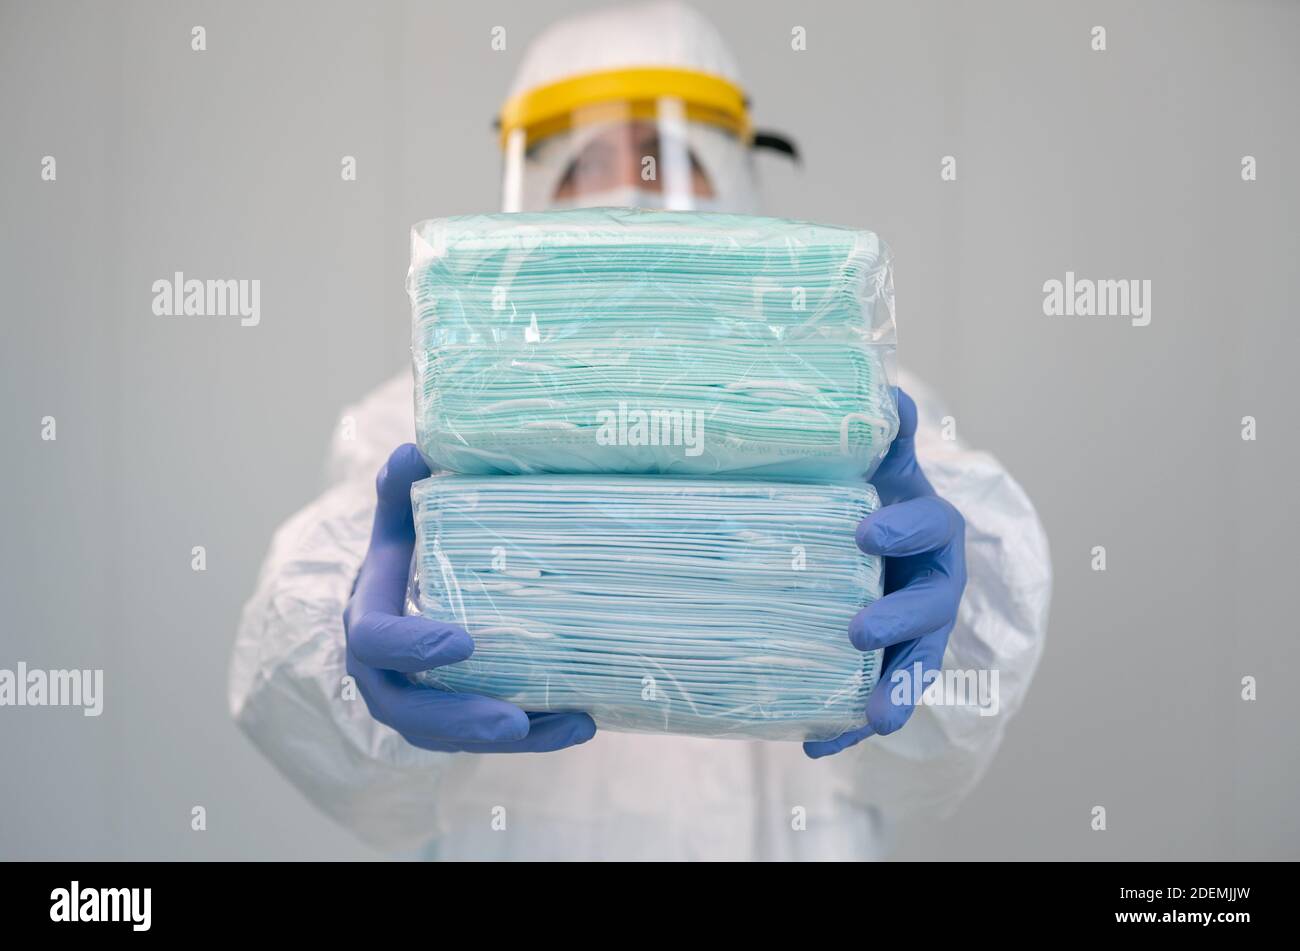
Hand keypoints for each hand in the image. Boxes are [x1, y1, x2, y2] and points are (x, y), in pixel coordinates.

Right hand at [343, 444, 597, 752]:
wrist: (391, 603)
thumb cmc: (401, 558)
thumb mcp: (397, 524)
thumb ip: (400, 492)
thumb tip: (413, 453)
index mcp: (367, 621)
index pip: (377, 642)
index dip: (415, 647)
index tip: (464, 642)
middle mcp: (383, 676)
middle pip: (411, 712)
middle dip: (462, 719)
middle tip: (514, 722)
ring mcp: (415, 706)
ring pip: (452, 736)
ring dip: (513, 738)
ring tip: (571, 726)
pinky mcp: (451, 722)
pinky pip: (486, 738)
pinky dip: (536, 736)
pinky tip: (582, 724)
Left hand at [805, 389, 966, 757]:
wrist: (881, 542)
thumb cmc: (879, 501)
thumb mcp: (884, 469)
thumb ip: (886, 440)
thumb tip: (886, 394)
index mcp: (932, 532)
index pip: (932, 527)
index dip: (904, 529)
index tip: (864, 531)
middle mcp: (934, 585)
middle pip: (932, 608)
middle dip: (901, 620)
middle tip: (859, 630)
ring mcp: (915, 632)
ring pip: (917, 665)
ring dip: (898, 692)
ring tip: (876, 720)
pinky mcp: (890, 665)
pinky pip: (876, 699)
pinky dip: (850, 724)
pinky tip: (818, 744)